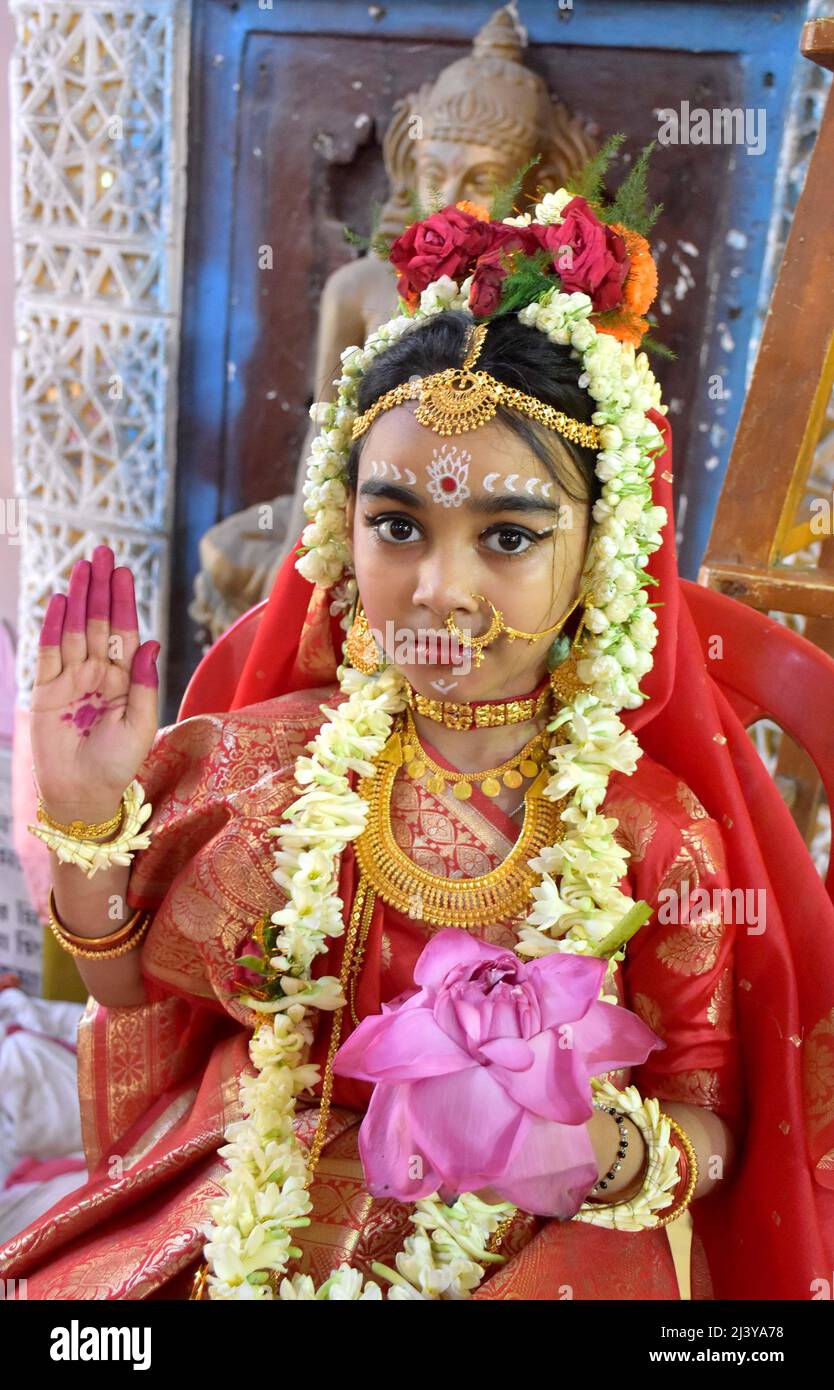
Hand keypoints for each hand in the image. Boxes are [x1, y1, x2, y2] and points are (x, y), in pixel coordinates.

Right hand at [31, 545, 160, 824]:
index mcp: (125, 680)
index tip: (125, 571)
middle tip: (103, 552)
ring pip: (75, 630)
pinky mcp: (46, 691)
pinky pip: (49, 653)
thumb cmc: (118, 764)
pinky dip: (53, 626)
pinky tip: (60, 600)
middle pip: (99, 622)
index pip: (125, 632)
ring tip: (83, 566)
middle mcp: (98, 674)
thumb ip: (144, 682)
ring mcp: (71, 680)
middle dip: (102, 588)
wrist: (83, 793)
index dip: (125, 602)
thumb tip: (151, 641)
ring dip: (79, 598)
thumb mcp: (140, 722)